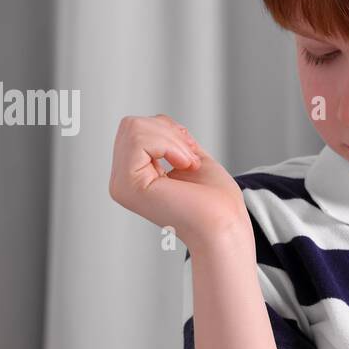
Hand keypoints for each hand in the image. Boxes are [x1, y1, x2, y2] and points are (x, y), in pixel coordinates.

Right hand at [108, 113, 246, 248]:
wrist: (226, 226)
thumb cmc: (217, 201)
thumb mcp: (188, 156)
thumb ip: (168, 141)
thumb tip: (156, 122)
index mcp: (134, 177)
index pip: (135, 129)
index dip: (167, 131)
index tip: (190, 155)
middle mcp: (122, 183)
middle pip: (131, 125)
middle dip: (168, 132)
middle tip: (190, 159)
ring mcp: (122, 186)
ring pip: (134, 128)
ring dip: (173, 140)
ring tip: (188, 164)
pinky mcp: (128, 185)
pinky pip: (139, 139)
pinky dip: (170, 145)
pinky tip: (184, 166)